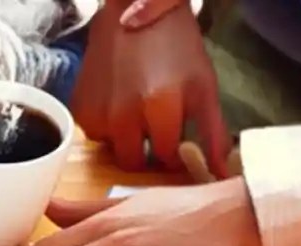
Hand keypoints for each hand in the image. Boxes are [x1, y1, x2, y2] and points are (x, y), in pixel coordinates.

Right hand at [72, 0, 229, 175]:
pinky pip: (93, 133)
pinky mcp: (78, 106)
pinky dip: (106, 125)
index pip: (166, 157)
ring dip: (125, 139)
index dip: (174, 154)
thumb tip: (222, 173)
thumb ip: (213, 133)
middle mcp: (122, 115)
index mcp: (159, 107)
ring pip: (112, 149)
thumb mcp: (203, 86)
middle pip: (133, 162)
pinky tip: (118, 101)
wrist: (132, 10)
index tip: (178, 143)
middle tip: (156, 132)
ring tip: (136, 111)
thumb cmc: (175, 46)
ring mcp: (96, 112)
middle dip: (147, 152)